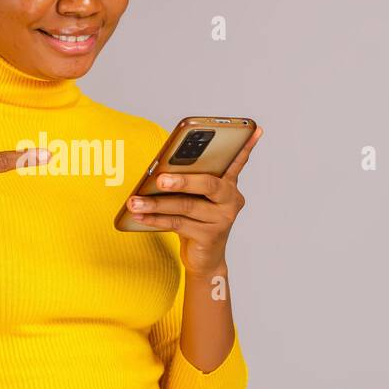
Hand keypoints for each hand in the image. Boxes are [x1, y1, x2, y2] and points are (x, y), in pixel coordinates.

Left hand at [127, 126, 262, 275]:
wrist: (204, 260)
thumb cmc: (196, 221)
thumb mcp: (194, 198)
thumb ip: (187, 182)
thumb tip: (158, 172)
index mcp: (228, 184)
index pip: (237, 162)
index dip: (246, 146)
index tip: (253, 128)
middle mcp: (231, 200)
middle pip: (208, 184)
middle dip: (182, 181)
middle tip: (159, 179)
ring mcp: (223, 219)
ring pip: (187, 206)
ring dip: (156, 204)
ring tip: (135, 202)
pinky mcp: (210, 237)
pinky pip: (178, 224)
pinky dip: (156, 219)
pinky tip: (140, 216)